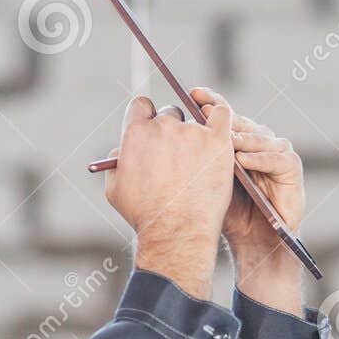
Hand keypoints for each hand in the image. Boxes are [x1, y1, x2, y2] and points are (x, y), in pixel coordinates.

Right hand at [103, 95, 234, 296]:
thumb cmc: (145, 217)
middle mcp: (164, 126)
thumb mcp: (115, 191)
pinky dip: (220, 116)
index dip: (147, 117)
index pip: (142, 105)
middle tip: (177, 153)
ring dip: (195, 136)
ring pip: (195, 122)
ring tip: (197, 165)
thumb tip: (122, 149)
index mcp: (136, 132)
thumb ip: (116, 162)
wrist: (177, 233)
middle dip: (172, 130)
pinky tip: (219, 126)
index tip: (153, 128)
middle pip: (169, 113)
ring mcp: (193, 132)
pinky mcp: (218, 141)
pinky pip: (223, 114)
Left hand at [189, 87, 304, 267]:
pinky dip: (260, 159)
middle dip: (224, 115)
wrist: (254, 241)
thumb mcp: (205, 184)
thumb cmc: (227, 213)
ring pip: (259, 137)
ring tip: (224, 139)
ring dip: (242, 138)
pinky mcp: (292, 169)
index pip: (224, 114)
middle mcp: (258, 141)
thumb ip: (193, 161)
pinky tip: (243, 160)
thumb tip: (163, 137)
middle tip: (208, 110)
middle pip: (242, 122)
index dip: (211, 101)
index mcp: (237, 141)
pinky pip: (277, 158)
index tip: (193, 93)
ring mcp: (277, 152)